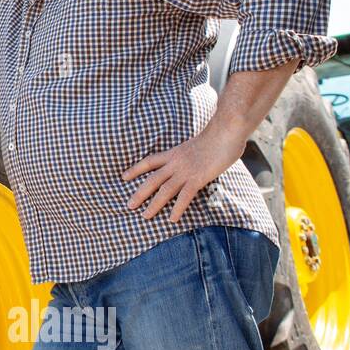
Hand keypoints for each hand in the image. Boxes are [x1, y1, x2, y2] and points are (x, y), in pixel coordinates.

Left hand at [121, 128, 245, 222]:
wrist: (226, 130)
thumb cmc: (217, 137)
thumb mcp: (197, 144)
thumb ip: (191, 154)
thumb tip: (195, 161)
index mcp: (174, 152)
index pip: (149, 161)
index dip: (135, 169)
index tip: (123, 177)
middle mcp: (176, 162)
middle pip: (152, 179)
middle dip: (139, 193)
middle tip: (128, 206)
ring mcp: (186, 170)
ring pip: (165, 190)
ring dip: (154, 204)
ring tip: (145, 216)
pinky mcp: (198, 177)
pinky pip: (185, 196)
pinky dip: (177, 208)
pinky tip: (172, 219)